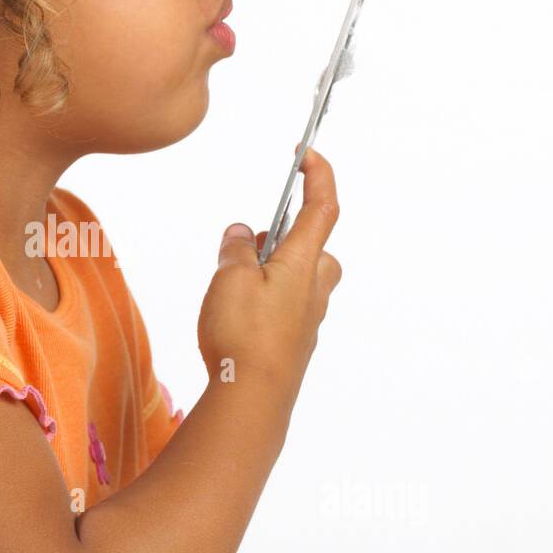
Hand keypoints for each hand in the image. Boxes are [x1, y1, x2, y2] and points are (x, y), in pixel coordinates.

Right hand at [197, 146, 342, 398]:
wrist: (253, 399)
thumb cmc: (244, 336)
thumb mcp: (229, 279)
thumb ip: (236, 248)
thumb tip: (242, 232)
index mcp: (302, 263)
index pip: (322, 207)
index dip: (318, 175)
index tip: (306, 154)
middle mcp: (313, 288)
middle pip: (313, 246)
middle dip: (285, 235)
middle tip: (249, 242)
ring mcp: (307, 318)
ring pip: (299, 279)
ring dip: (272, 269)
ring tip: (232, 281)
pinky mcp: (294, 342)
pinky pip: (286, 306)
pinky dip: (266, 298)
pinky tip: (237, 314)